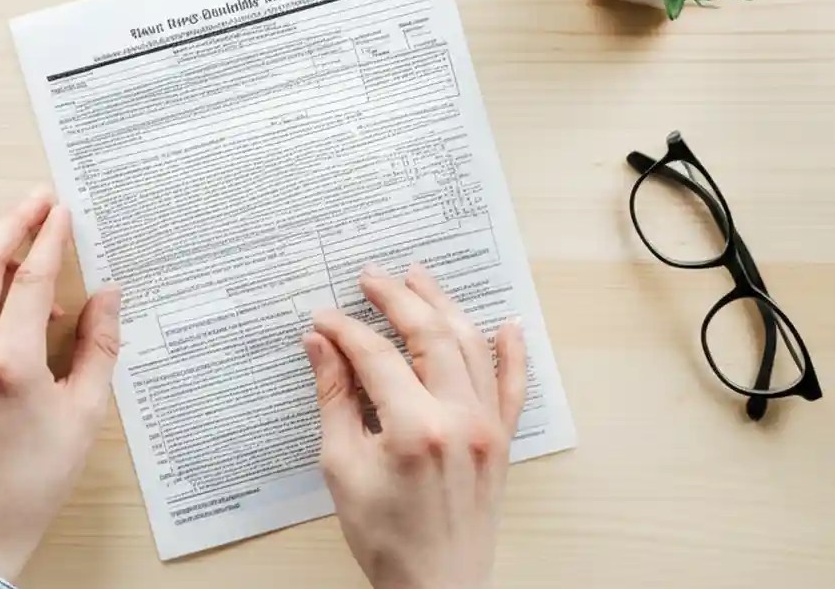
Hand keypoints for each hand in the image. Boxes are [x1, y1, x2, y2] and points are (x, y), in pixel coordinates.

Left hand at [0, 190, 121, 581]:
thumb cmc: (33, 481)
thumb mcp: (85, 416)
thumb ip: (99, 348)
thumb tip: (109, 296)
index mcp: (11, 361)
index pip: (32, 278)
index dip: (49, 237)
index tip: (62, 210)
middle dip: (11, 223)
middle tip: (38, 201)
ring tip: (14, 239)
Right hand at [305, 263, 526, 588]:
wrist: (437, 587)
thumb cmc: (386, 539)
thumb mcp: (343, 467)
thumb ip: (334, 398)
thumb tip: (320, 345)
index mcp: (416, 428)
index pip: (376, 355)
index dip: (345, 329)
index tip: (323, 318)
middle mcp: (461, 419)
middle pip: (430, 335)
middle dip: (397, 297)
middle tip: (370, 276)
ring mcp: (488, 428)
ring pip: (471, 347)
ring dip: (444, 306)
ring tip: (420, 278)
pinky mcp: (502, 441)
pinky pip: (514, 385)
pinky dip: (511, 352)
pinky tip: (506, 324)